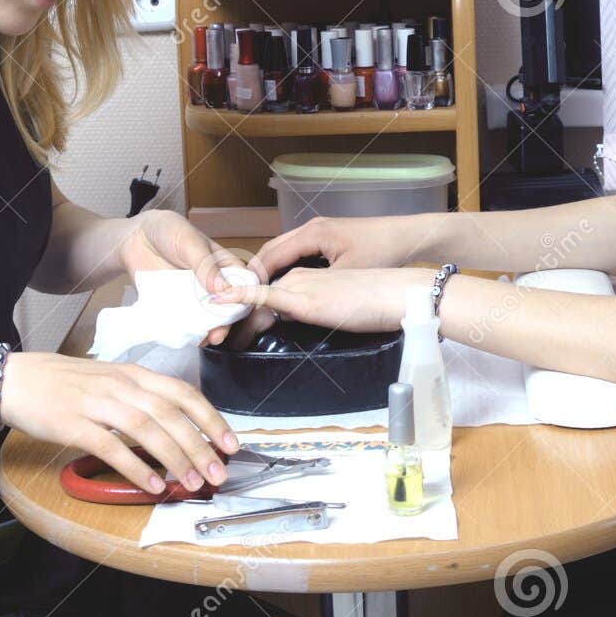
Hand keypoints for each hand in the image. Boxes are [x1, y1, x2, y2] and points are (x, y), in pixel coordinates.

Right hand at [0, 352, 238, 495]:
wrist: (15, 380)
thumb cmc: (64, 383)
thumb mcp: (110, 380)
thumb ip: (140, 397)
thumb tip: (175, 425)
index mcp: (134, 374)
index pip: (183, 393)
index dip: (211, 418)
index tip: (230, 443)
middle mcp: (121, 385)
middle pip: (171, 414)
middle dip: (201, 444)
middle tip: (218, 471)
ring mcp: (97, 403)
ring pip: (147, 429)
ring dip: (175, 457)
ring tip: (192, 482)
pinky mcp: (74, 424)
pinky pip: (112, 448)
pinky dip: (137, 468)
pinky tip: (153, 485)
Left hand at [118, 210, 251, 344]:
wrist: (135, 237)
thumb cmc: (167, 231)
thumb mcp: (189, 242)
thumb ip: (206, 266)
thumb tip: (224, 290)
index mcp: (223, 265)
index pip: (242, 284)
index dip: (244, 298)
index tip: (238, 310)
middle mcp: (212, 284)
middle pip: (227, 306)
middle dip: (226, 322)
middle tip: (219, 333)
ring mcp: (194, 296)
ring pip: (207, 318)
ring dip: (209, 330)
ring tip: (205, 338)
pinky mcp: (177, 305)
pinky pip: (186, 321)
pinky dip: (188, 331)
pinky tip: (188, 336)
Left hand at [210, 266, 435, 333]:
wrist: (398, 293)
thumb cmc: (378, 301)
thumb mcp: (341, 307)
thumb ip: (319, 312)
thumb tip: (305, 325)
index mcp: (307, 277)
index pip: (267, 295)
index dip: (247, 311)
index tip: (234, 330)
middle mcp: (298, 276)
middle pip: (256, 299)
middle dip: (236, 319)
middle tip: (218, 340)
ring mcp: (298, 285)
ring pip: (255, 300)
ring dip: (235, 318)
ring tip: (217, 339)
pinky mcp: (303, 299)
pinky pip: (263, 297)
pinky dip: (239, 298)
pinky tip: (220, 302)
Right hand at [248, 215, 432, 281]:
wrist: (408, 236)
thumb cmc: (381, 252)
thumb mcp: (347, 273)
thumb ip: (316, 286)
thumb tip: (289, 303)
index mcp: (311, 233)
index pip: (271, 255)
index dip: (254, 277)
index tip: (240, 296)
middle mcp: (310, 228)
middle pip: (272, 250)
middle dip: (256, 273)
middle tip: (243, 298)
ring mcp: (318, 231)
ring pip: (283, 250)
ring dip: (270, 269)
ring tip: (259, 294)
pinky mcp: (326, 237)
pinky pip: (296, 251)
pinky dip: (285, 266)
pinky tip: (285, 284)